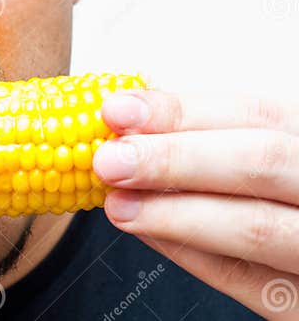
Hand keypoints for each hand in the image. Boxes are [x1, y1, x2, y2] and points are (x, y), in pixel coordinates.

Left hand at [93, 89, 298, 319]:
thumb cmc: (286, 197)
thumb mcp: (272, 156)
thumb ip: (214, 140)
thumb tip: (133, 127)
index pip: (255, 115)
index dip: (181, 111)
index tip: (117, 111)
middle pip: (259, 163)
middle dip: (173, 159)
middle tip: (109, 160)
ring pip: (254, 227)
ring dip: (172, 212)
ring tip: (118, 204)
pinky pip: (245, 280)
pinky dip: (188, 253)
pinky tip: (146, 233)